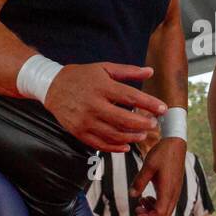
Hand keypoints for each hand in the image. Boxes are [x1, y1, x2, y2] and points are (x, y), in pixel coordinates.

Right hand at [44, 63, 165, 151]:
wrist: (52, 86)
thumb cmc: (81, 76)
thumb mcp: (104, 68)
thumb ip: (128, 71)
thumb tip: (150, 71)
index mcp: (101, 86)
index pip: (130, 96)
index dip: (149, 103)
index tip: (163, 108)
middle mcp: (93, 104)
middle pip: (124, 119)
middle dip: (143, 124)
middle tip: (154, 124)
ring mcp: (85, 120)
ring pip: (113, 134)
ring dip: (132, 137)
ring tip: (143, 134)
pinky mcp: (79, 132)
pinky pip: (100, 144)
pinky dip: (115, 147)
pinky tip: (126, 145)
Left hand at [130, 137, 186, 215]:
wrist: (175, 144)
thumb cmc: (162, 153)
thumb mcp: (148, 166)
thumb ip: (139, 182)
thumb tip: (132, 196)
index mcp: (167, 190)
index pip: (159, 214)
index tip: (135, 215)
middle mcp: (174, 194)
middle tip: (137, 210)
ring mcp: (176, 192)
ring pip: (166, 211)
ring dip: (153, 211)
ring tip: (141, 201)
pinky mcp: (175, 188)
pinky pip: (167, 204)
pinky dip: (157, 205)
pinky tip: (148, 196)